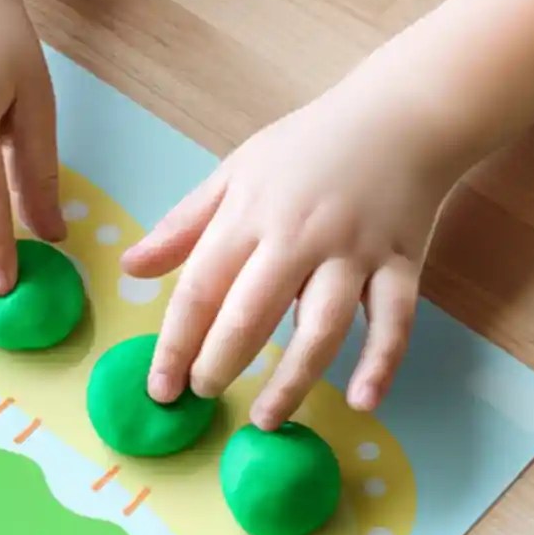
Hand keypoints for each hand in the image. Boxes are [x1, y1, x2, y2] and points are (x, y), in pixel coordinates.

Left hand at [122, 93, 458, 429]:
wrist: (401, 115)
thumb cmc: (308, 146)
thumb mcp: (235, 172)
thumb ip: (184, 225)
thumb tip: (130, 269)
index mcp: (250, 214)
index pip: (200, 288)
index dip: (175, 342)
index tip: (159, 386)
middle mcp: (299, 236)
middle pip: (252, 311)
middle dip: (220, 362)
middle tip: (202, 397)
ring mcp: (354, 252)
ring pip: (322, 326)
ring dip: (292, 379)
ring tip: (265, 419)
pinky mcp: (403, 264)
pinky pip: (394, 320)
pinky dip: (382, 363)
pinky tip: (364, 403)